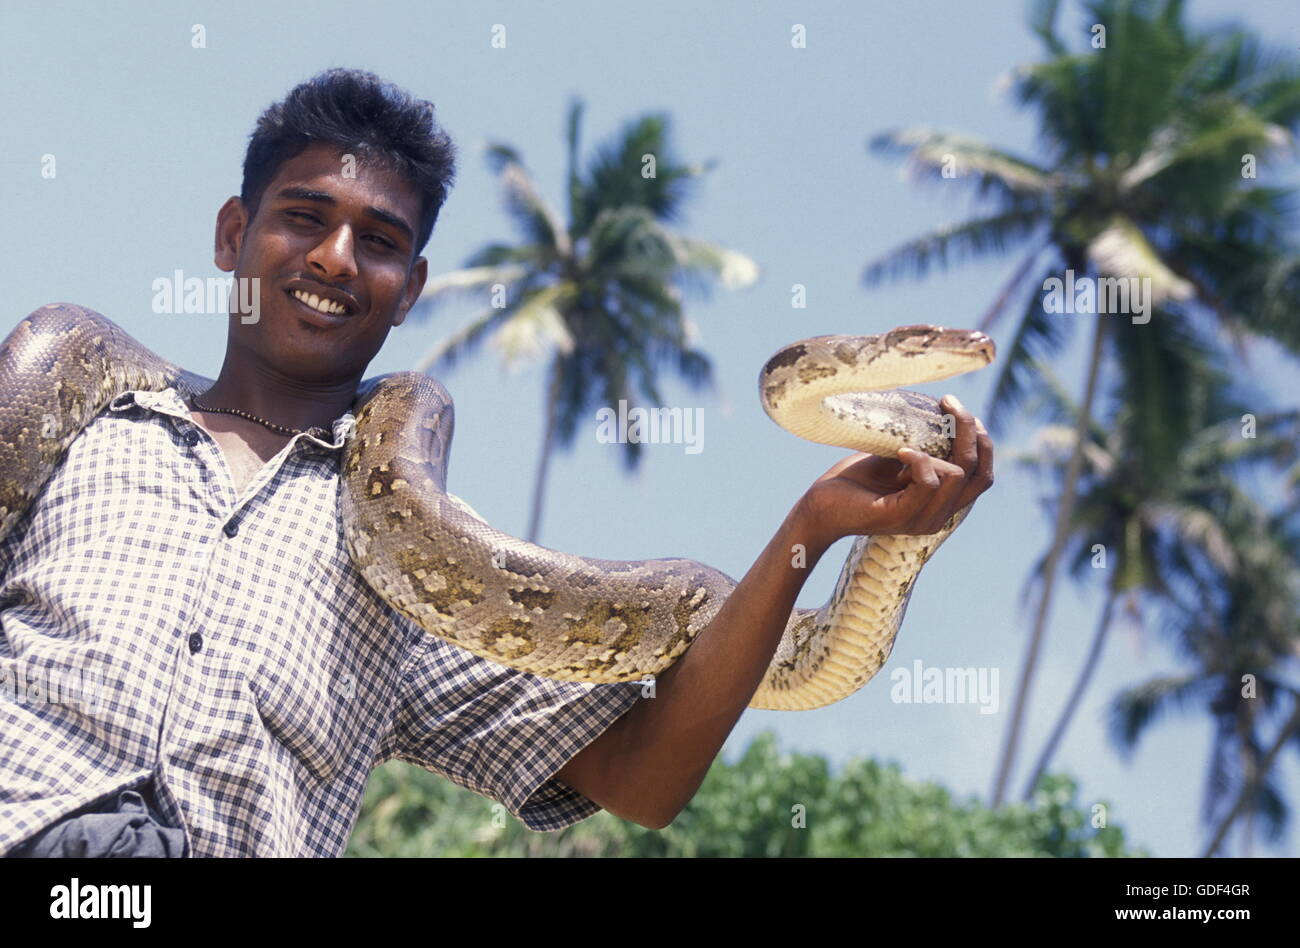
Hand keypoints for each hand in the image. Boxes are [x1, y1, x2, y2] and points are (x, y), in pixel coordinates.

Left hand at [794, 394, 993, 548]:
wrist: (820, 506)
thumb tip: (944, 412)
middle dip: (969, 432)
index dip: (981, 441)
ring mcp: (922, 519)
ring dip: (938, 448)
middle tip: (948, 402)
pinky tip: (900, 451)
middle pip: (980, 473)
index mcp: (943, 503)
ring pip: (957, 476)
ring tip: (907, 442)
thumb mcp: (898, 457)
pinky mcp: (901, 516)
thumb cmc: (855, 482)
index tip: (959, 410)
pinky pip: (929, 483)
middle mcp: (939, 515)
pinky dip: (919, 460)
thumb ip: (925, 445)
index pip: (983, 476)